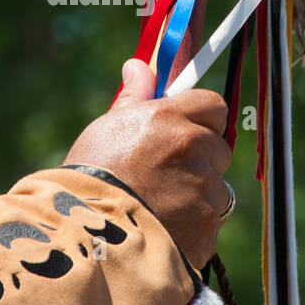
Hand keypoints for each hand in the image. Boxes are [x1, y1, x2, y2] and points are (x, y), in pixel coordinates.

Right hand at [63, 59, 232, 271]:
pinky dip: (193, 230)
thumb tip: (139, 66)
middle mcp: (192, 147)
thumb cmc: (88, 178)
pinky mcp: (207, 227)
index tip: (190, 131)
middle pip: (219, 149)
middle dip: (201, 160)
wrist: (85, 237)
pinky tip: (164, 232)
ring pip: (217, 190)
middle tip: (166, 176)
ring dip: (198, 198)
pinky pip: (210, 224)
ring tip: (159, 209)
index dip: (203, 119)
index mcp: (168, 118)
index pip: (213, 105)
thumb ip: (133, 98)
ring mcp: (204, 189)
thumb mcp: (106, 130)